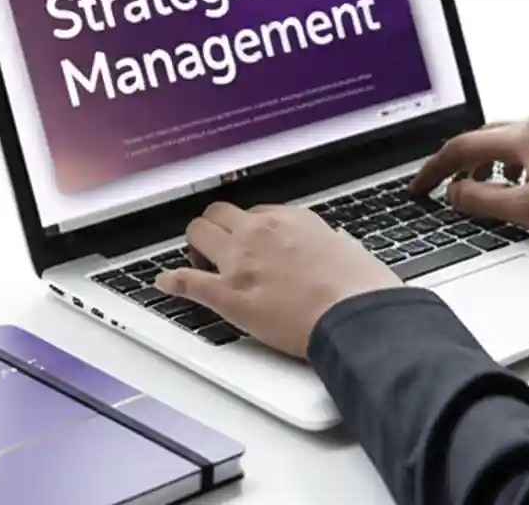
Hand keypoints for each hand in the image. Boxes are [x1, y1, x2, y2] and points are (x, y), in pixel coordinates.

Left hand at [155, 203, 401, 358]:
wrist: (357, 315)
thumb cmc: (361, 289)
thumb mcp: (346, 249)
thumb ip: (321, 247)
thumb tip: (321, 253)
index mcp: (292, 219)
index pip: (256, 213)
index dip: (249, 229)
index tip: (249, 239)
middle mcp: (261, 233)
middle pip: (220, 215)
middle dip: (216, 228)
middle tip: (218, 246)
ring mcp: (241, 262)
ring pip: (198, 234)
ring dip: (195, 245)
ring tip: (198, 259)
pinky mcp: (229, 295)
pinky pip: (188, 281)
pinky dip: (173, 281)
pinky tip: (166, 282)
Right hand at [409, 117, 528, 241]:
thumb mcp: (525, 210)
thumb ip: (482, 200)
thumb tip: (455, 194)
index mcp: (522, 136)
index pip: (461, 147)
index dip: (434, 170)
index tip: (419, 188)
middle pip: (482, 138)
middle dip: (458, 164)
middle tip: (441, 188)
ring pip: (506, 142)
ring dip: (485, 165)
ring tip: (479, 191)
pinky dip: (511, 165)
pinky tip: (518, 187)